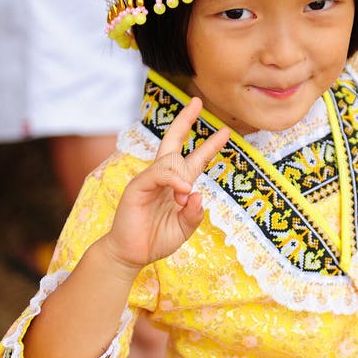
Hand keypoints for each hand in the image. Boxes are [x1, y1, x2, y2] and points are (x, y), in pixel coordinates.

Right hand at [104, 98, 229, 274]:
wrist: (131, 255)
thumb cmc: (156, 240)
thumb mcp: (184, 229)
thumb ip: (194, 214)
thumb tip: (197, 194)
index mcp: (177, 185)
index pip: (194, 159)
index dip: (209, 145)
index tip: (225, 132)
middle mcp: (163, 177)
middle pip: (173, 141)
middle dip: (184, 120)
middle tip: (197, 102)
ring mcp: (148, 180)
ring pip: (168, 161)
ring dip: (181, 176)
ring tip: (184, 198)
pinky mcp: (137, 187)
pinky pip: (157, 175)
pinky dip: (171, 180)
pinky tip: (181, 190)